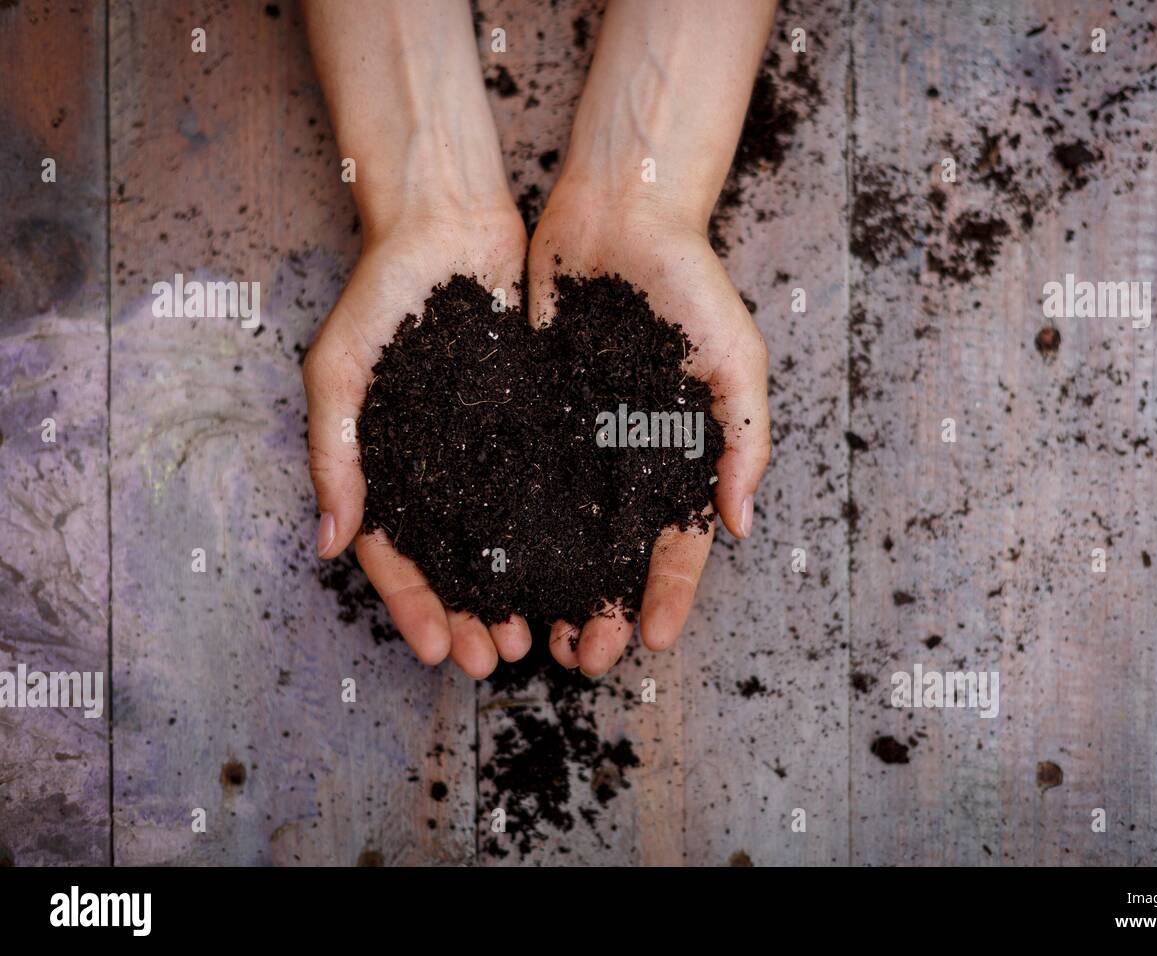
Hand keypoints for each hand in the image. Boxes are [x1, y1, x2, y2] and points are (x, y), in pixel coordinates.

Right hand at [304, 208, 530, 676]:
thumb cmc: (381, 292)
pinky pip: (548, 485)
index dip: (414, 604)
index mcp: (387, 464)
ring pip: (507, 535)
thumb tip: (329, 542)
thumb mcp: (341, 372)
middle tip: (497, 658)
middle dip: (474, 613)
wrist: (448, 224)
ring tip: (543, 632)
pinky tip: (579, 569)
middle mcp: (440, 465)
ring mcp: (488, 446)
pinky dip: (560, 531)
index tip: (437, 650)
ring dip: (521, 588)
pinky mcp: (535, 420)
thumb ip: (335, 454)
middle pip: (456, 560)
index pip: (396, 552)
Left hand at [527, 183, 771, 675]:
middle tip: (581, 656)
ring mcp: (578, 437)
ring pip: (562, 529)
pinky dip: (506, 524)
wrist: (618, 212)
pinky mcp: (531, 410)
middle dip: (602, 607)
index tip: (653, 643)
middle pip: (615, 552)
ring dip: (549, 585)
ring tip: (529, 632)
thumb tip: (741, 525)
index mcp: (681, 452)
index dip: (671, 595)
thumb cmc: (690, 281)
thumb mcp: (733, 356)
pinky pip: (517, 475)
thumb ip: (743, 438)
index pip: (679, 542)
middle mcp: (627, 456)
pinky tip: (487, 566)